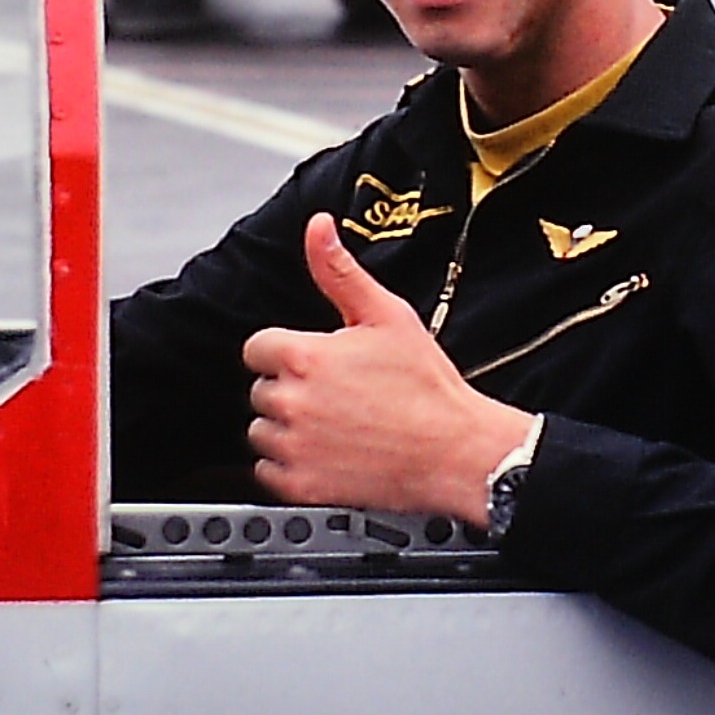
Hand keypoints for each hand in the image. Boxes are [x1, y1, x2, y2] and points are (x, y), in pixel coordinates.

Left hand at [240, 214, 535, 524]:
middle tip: (334, 395)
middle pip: (261, 390)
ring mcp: (294, 446)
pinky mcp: (301, 485)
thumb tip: (318, 229)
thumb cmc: (427, 387)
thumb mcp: (388, 315)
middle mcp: (292, 402)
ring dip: (286, 428)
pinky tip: (325, 455)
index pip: (258, 348)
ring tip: (332, 426)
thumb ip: (340, 272)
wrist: (456, 451)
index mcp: (305, 357)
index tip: (312, 363)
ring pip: (261, 431)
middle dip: (290, 389)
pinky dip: (288, 466)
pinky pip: (267, 472)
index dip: (285, 352)